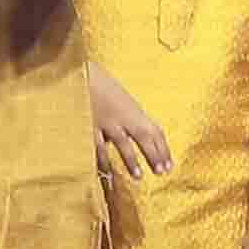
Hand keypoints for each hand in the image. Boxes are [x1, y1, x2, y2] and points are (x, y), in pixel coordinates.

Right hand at [88, 65, 175, 179]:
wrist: (78, 71)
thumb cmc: (98, 84)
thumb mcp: (119, 99)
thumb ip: (126, 118)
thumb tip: (129, 138)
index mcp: (132, 109)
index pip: (154, 130)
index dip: (162, 147)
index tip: (170, 164)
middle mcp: (123, 116)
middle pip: (143, 136)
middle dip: (154, 155)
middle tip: (162, 172)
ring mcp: (106, 121)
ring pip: (122, 143)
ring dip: (131, 160)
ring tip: (138, 176)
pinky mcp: (88, 125)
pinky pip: (97, 145)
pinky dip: (102, 158)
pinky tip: (106, 171)